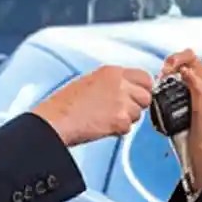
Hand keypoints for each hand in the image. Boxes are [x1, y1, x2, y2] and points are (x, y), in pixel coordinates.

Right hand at [32, 65, 152, 145]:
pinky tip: (102, 126)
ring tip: (106, 118)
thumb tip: (128, 90)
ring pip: (138, 114)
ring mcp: (121, 101)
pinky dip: (118, 130)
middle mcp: (119, 84)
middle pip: (146, 96)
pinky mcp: (120, 119)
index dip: (142, 89)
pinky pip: (128, 127)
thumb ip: (113, 83)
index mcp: (112, 72)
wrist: (56, 119)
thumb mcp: (91, 81)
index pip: (145, 77)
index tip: (136, 96)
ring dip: (126, 119)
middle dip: (136, 106)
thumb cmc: (66, 103)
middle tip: (119, 111)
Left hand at [160, 48, 201, 189]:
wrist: (197, 144)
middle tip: (163, 69)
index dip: (174, 58)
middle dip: (174, 58)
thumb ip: (173, 88)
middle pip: (192, 56)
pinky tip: (180, 76)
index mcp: (201, 80)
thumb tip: (158, 78)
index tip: (162, 69)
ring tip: (165, 73)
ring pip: (195, 65)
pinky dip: (189, 77)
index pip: (189, 56)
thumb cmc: (186, 124)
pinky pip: (198, 83)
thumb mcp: (178, 101)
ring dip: (178, 65)